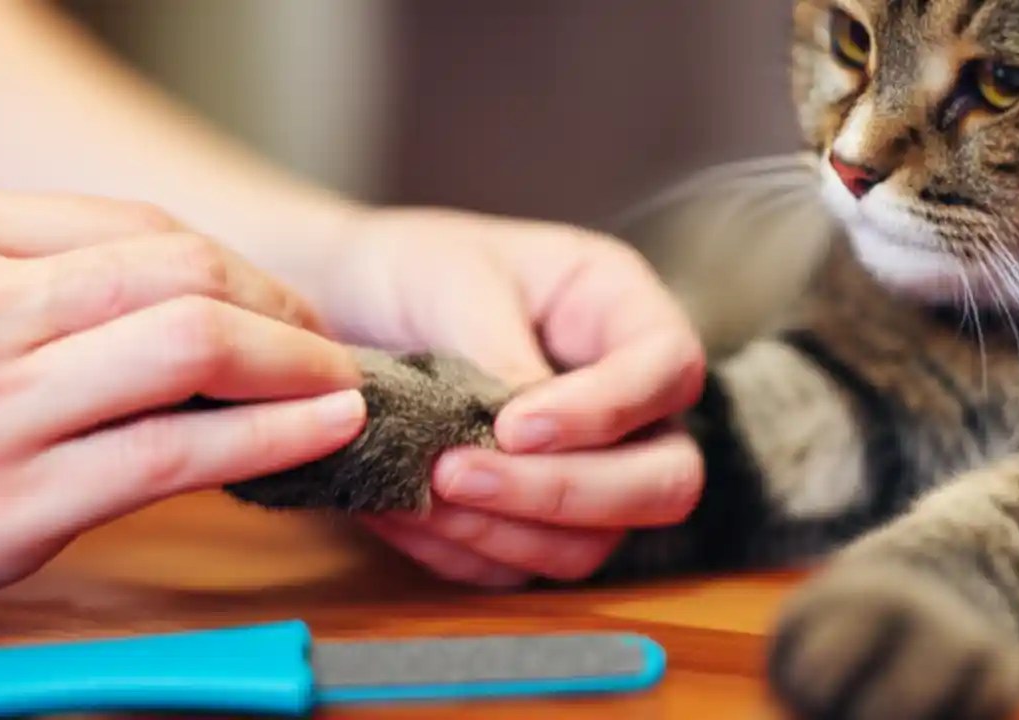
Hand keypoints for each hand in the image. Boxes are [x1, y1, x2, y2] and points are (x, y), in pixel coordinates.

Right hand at [0, 189, 365, 615]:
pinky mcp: (14, 502)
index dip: (239, 265)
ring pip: (193, 348)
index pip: (141, 227)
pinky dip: (273, 433)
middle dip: (281, 306)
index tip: (281, 300)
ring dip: (297, 362)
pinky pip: (175, 451)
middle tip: (322, 341)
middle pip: (182, 274)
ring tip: (338, 382)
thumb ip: (44, 280)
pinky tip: (324, 427)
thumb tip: (206, 296)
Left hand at [312, 207, 706, 586]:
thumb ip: (498, 353)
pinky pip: (526, 566)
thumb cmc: (413, 265)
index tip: (514, 426)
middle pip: (664, 480)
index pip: (671, 371)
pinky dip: (467, 551)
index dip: (607, 411)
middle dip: (563, 492)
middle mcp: (628, 401)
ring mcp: (590, 467)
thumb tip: (525, 437)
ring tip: (419, 494)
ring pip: (596, 542)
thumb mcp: (453, 281)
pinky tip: (401, 515)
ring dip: (509, 532)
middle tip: (455, 473)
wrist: (347, 302)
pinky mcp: (536, 518)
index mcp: (623, 311)